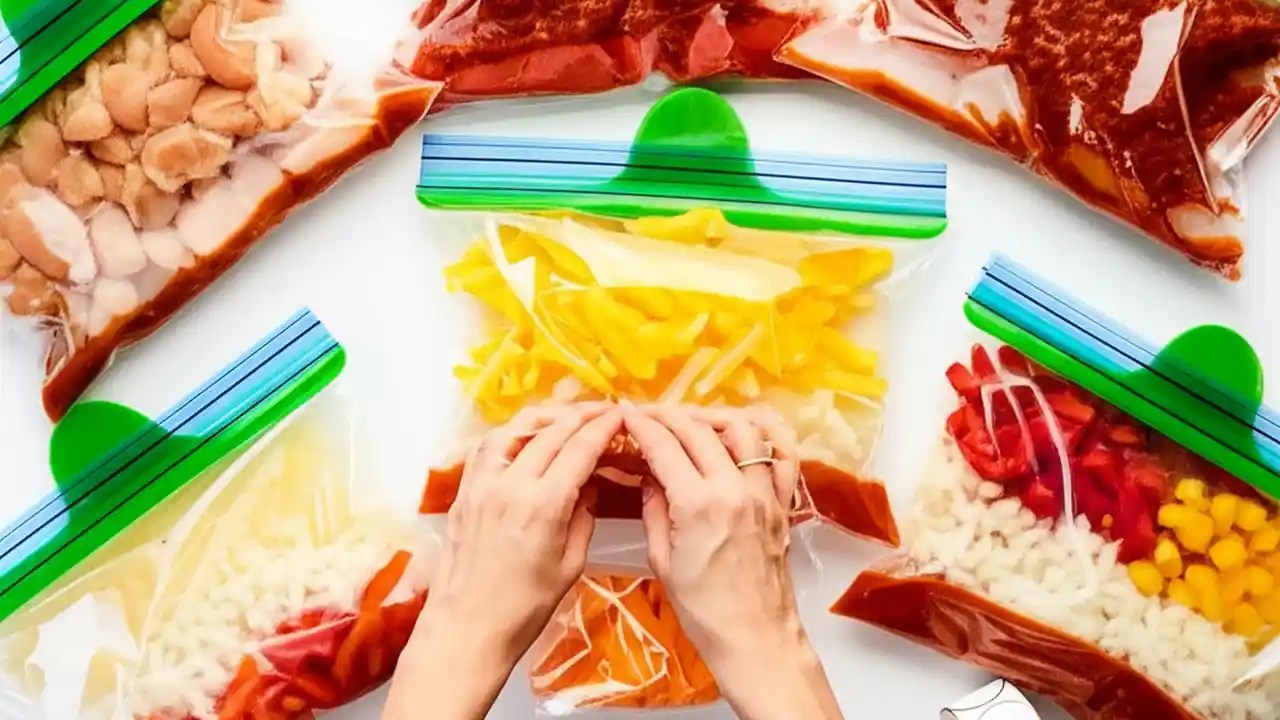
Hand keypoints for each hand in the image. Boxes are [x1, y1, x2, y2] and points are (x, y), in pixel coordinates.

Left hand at [385, 403, 621, 719]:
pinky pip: (488, 448)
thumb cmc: (523, 610)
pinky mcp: (464, 493)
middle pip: (550, 432)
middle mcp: (510, 485)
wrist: (466, 629)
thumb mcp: (569, 566)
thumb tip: (590, 485)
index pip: (579, 449)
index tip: (621, 415)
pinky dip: (511, 433)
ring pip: (514, 430)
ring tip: (566, 415)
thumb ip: (583, 518)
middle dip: (581, 415)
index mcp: (542, 506)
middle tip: (603, 410)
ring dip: (544, 416)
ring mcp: (482, 485)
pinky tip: (524, 435)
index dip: (603, 427)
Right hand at [625, 404, 841, 719]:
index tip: (626, 413)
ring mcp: (764, 493)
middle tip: (648, 413)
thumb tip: (651, 478)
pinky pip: (782, 456)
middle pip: (699, 430)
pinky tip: (746, 431)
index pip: (664, 446)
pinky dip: (766, 436)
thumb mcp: (663, 561)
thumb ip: (655, 511)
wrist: (756, 639)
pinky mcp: (782, 504)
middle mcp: (734, 489)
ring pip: (743, 430)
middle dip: (669, 415)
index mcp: (698, 505)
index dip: (641, 425)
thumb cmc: (704, 612)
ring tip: (692, 419)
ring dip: (714, 416)